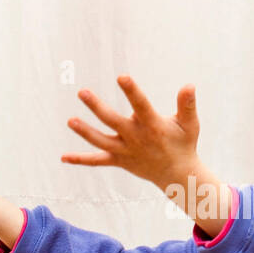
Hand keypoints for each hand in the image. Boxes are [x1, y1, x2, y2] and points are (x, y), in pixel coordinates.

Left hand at [62, 74, 199, 188]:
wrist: (177, 175)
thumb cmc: (184, 144)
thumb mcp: (190, 124)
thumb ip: (187, 105)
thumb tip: (189, 85)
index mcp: (152, 125)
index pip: (140, 105)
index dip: (131, 91)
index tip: (121, 77)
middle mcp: (135, 138)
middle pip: (112, 121)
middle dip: (97, 107)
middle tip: (82, 92)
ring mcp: (125, 151)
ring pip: (101, 141)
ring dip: (85, 132)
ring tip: (70, 121)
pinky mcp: (119, 160)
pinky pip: (97, 161)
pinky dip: (81, 160)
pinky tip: (64, 157)